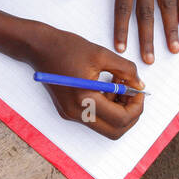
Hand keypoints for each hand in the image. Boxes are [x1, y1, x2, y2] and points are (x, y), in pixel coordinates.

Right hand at [28, 25, 143, 139]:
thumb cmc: (67, 48)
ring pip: (106, 126)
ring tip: (117, 85)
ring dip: (118, 110)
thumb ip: (125, 70)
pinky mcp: (68, 111)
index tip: (139, 91)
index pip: (120, 119)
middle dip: (130, 114)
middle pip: (115, 131)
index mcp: (84, 98)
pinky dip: (106, 107)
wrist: (40, 48)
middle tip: (133, 94)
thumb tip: (139, 85)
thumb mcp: (102, 54)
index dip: (136, 107)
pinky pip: (95, 118)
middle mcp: (76, 112)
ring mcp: (71, 114)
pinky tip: (105, 87)